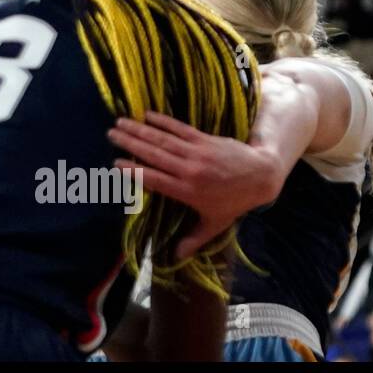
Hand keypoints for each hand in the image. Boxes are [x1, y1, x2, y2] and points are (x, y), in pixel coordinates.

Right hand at [108, 111, 282, 259]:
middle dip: (130, 144)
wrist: (261, 177)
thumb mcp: (215, 223)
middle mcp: (189, 170)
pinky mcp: (204, 139)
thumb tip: (177, 257)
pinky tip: (147, 114)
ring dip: (140, 130)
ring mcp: (197, 153)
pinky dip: (163, 121)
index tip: (115, 164)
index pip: (154, 179)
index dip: (134, 171)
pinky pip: (180, 128)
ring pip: (163, 140)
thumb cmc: (235, 202)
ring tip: (121, 122)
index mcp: (188, 192)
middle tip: (111, 135)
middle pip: (154, 155)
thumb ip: (195, 238)